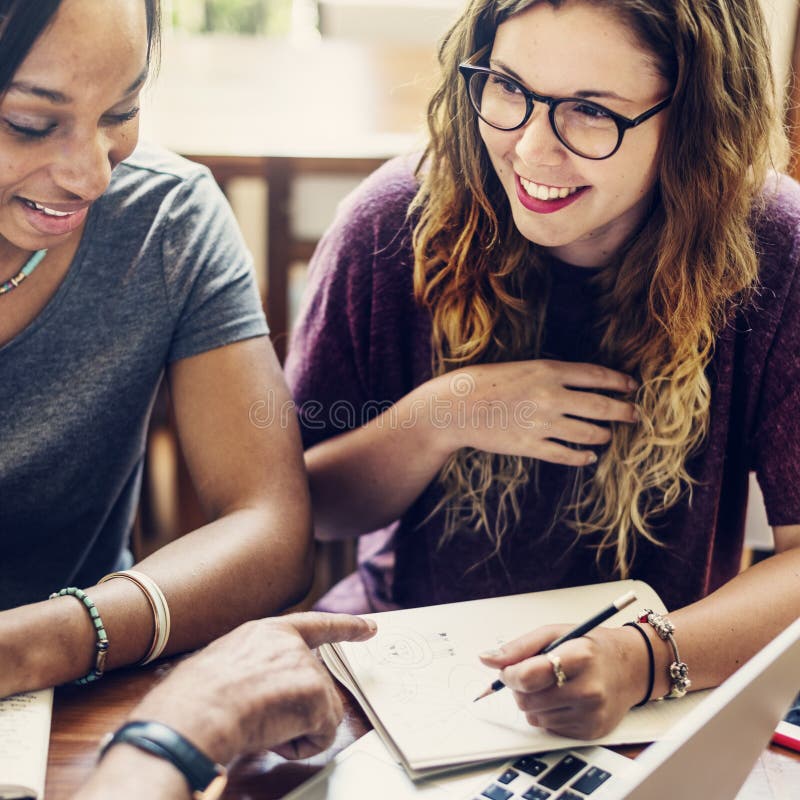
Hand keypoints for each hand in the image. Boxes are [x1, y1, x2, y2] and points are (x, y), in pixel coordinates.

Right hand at [130, 612, 376, 763]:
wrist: (195, 714)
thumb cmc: (194, 700)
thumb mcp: (224, 665)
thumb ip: (257, 667)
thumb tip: (266, 693)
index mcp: (266, 632)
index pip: (314, 625)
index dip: (345, 627)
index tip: (371, 627)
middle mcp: (291, 643)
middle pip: (316, 685)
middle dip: (297, 712)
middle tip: (258, 719)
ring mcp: (306, 665)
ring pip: (320, 711)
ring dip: (295, 730)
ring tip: (258, 726)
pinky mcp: (316, 692)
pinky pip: (323, 734)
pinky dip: (302, 745)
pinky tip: (272, 737)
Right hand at [435, 360, 637, 466]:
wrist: (454, 407)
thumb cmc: (484, 382)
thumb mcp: (521, 367)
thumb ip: (551, 374)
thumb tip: (583, 384)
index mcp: (548, 370)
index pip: (597, 375)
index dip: (620, 382)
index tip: (632, 386)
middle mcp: (551, 396)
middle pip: (603, 406)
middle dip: (625, 412)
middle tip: (636, 415)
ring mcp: (542, 423)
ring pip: (590, 434)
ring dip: (603, 435)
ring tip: (607, 435)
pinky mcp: (531, 445)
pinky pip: (567, 455)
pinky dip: (583, 457)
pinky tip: (589, 457)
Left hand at [479, 624, 647, 738]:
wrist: (631, 667)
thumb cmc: (590, 646)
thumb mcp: (554, 633)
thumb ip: (518, 647)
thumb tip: (487, 658)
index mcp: (580, 657)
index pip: (528, 676)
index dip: (509, 674)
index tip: (507, 669)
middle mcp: (589, 689)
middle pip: (527, 700)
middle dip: (519, 687)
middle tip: (532, 674)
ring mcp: (591, 714)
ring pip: (534, 716)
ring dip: (533, 701)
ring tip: (552, 684)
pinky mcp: (591, 732)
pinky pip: (549, 728)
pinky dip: (548, 714)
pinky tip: (564, 698)